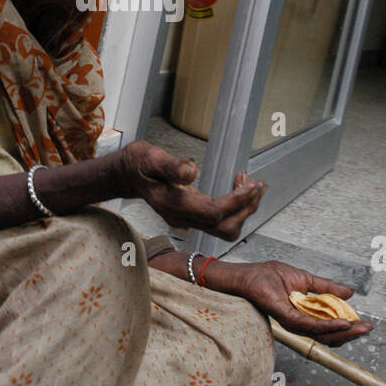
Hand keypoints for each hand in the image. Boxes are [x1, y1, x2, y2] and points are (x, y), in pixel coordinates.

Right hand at [121, 141, 264, 241]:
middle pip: (225, 227)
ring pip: (225, 228)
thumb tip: (191, 170)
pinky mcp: (192, 217)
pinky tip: (238, 186)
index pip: (213, 212)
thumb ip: (172, 166)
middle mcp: (182, 218)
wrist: (128, 175)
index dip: (236, 201)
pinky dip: (235, 206)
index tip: (251, 185)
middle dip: (246, 208)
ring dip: (244, 210)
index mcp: (174, 205)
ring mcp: (187, 220)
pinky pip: (220, 220)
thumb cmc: (139, 165)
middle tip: (257, 185)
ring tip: (252, 186)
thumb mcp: (151, 158)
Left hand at [239, 260, 372, 345]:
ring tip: (360, 327)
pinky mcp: (287, 318)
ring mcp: (293, 322)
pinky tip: (342, 322)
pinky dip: (328, 325)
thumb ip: (326, 288)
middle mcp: (299, 323)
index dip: (347, 327)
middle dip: (350, 333)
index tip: (364, 324)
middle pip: (329, 335)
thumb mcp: (305, 279)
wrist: (248, 276)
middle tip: (367, 328)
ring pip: (323, 334)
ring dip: (344, 331)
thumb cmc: (268, 277)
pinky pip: (311, 325)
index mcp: (304, 314)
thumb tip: (349, 292)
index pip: (329, 327)